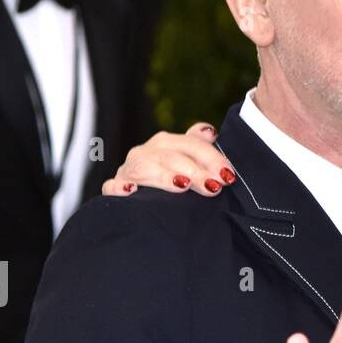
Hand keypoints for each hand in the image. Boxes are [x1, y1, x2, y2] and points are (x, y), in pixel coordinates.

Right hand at [102, 123, 234, 196]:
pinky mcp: (114, 189)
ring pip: (145, 167)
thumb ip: (198, 147)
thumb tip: (210, 132)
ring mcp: (129, 170)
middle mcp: (147, 152)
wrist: (141, 210)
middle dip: (194, 170)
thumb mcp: (186, 164)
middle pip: (171, 155)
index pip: (191, 143)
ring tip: (182, 184)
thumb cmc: (171, 183)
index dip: (211, 157)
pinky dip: (120, 188)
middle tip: (214, 186)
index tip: (228, 175)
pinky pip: (112, 187)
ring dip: (164, 176)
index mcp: (167, 144)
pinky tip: (131, 190)